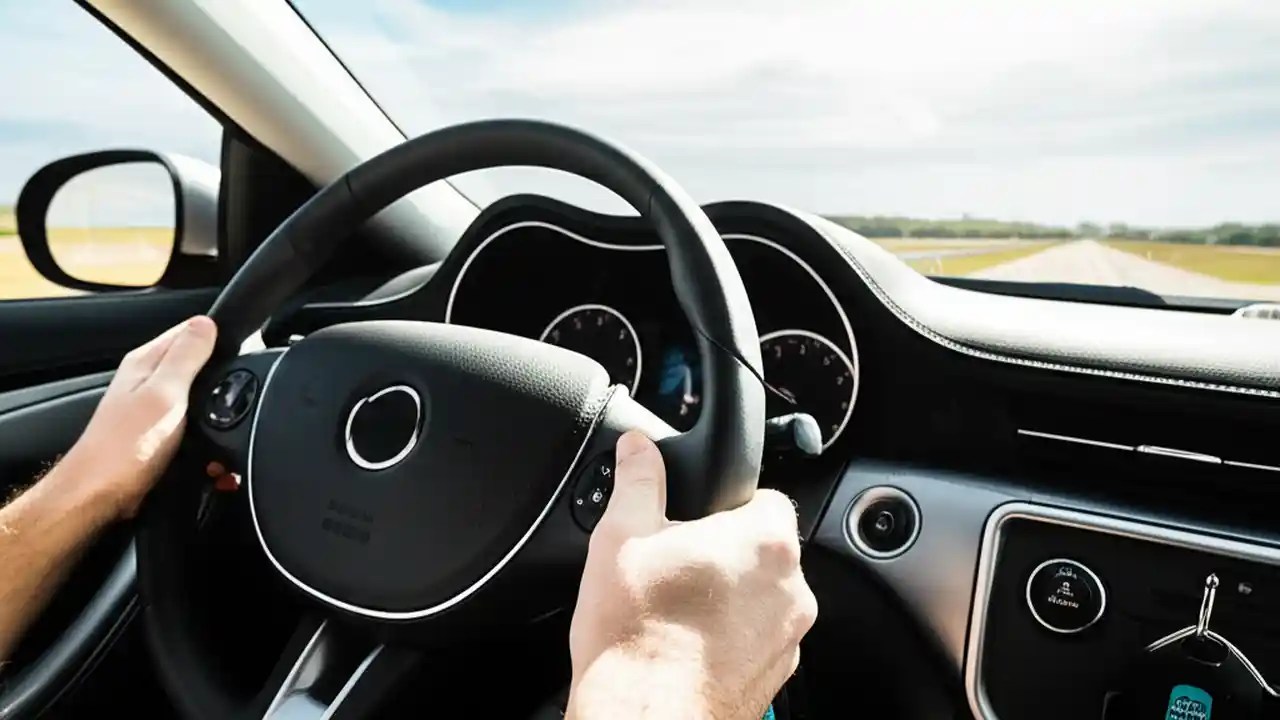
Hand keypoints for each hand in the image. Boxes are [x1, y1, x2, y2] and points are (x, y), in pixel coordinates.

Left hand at [60, 316, 216, 519]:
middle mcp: (149, 381)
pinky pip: (197, 428)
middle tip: (232, 401)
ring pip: (203, 399)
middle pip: (201, 366)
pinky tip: (214, 454)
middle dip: (223, 382)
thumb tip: (207, 323)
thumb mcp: (164, 394)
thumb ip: (187, 357)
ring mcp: (155, 408)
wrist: (101, 496)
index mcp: (147, 362)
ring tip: (223, 433)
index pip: (191, 331)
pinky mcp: (163, 435)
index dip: (219, 341)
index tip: (237, 361)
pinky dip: (210, 440)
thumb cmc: (124, 448)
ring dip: (219, 416)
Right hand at [566, 432, 816, 719]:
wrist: (644, 719)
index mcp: (764, 541)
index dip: (727, 503)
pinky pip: (758, 638)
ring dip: (730, 595)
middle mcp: (792, 589)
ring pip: (763, 596)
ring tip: (675, 607)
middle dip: (725, 551)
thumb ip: (640, 480)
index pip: (766, 496)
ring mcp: (788, 638)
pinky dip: (730, 636)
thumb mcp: (622, 537)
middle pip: (765, 549)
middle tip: (675, 563)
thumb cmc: (636, 636)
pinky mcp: (776, 676)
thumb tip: (639, 446)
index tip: (697, 519)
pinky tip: (685, 641)